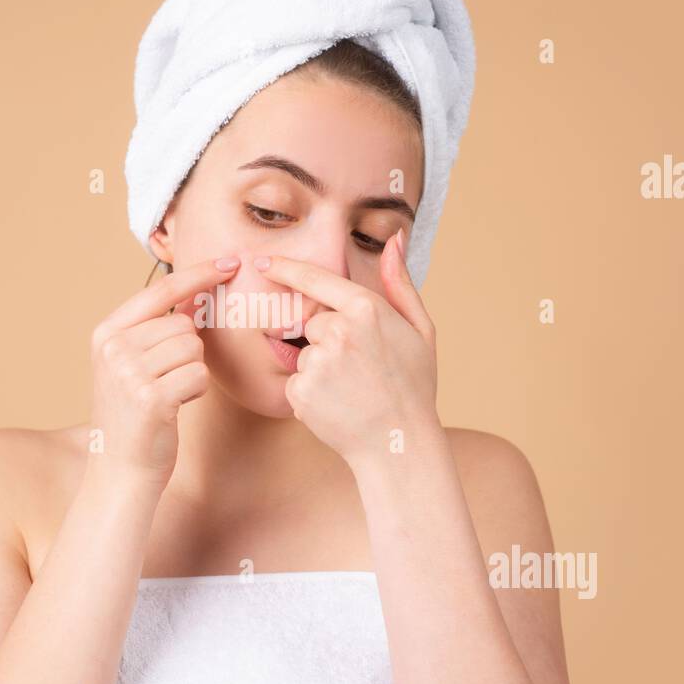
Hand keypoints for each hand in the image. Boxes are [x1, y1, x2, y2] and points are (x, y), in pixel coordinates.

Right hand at [87, 256, 239, 487]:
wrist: (119, 472)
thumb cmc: (133, 418)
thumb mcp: (128, 366)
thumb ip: (152, 331)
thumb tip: (196, 294)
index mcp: (106, 333)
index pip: (160, 291)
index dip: (197, 275)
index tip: (229, 263)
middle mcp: (114, 348)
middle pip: (184, 325)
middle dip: (189, 351)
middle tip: (167, 381)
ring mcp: (129, 372)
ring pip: (194, 349)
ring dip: (192, 373)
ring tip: (168, 395)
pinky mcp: (151, 397)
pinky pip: (198, 375)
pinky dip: (195, 391)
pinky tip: (174, 408)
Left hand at [257, 230, 440, 461]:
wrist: (400, 442)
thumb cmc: (414, 385)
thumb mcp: (420, 329)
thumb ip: (399, 283)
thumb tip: (393, 241)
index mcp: (367, 309)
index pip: (315, 279)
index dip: (286, 268)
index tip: (263, 262)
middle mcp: (339, 331)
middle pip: (311, 321)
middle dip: (327, 338)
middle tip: (358, 367)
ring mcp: (318, 362)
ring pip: (304, 352)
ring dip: (320, 367)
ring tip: (351, 389)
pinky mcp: (301, 391)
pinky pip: (296, 381)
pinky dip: (311, 392)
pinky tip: (337, 404)